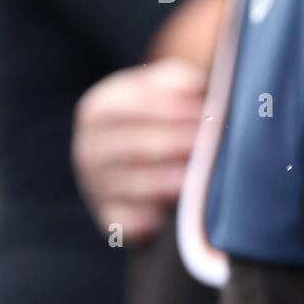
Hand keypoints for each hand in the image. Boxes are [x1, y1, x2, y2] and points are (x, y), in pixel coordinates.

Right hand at [72, 59, 205, 242]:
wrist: (134, 165)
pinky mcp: (111, 219)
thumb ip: (176, 81)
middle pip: (136, 146)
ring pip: (135, 185)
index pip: (135, 106)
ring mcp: (98, 186)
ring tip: (201, 174)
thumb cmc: (157, 120)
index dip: (174, 108)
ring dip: (170, 181)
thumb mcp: (158, 91)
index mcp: (100, 110)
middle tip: (212, 142)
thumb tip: (197, 85)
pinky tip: (174, 215)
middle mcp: (91, 149)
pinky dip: (149, 220)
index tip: (209, 110)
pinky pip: (129, 222)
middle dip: (177, 143)